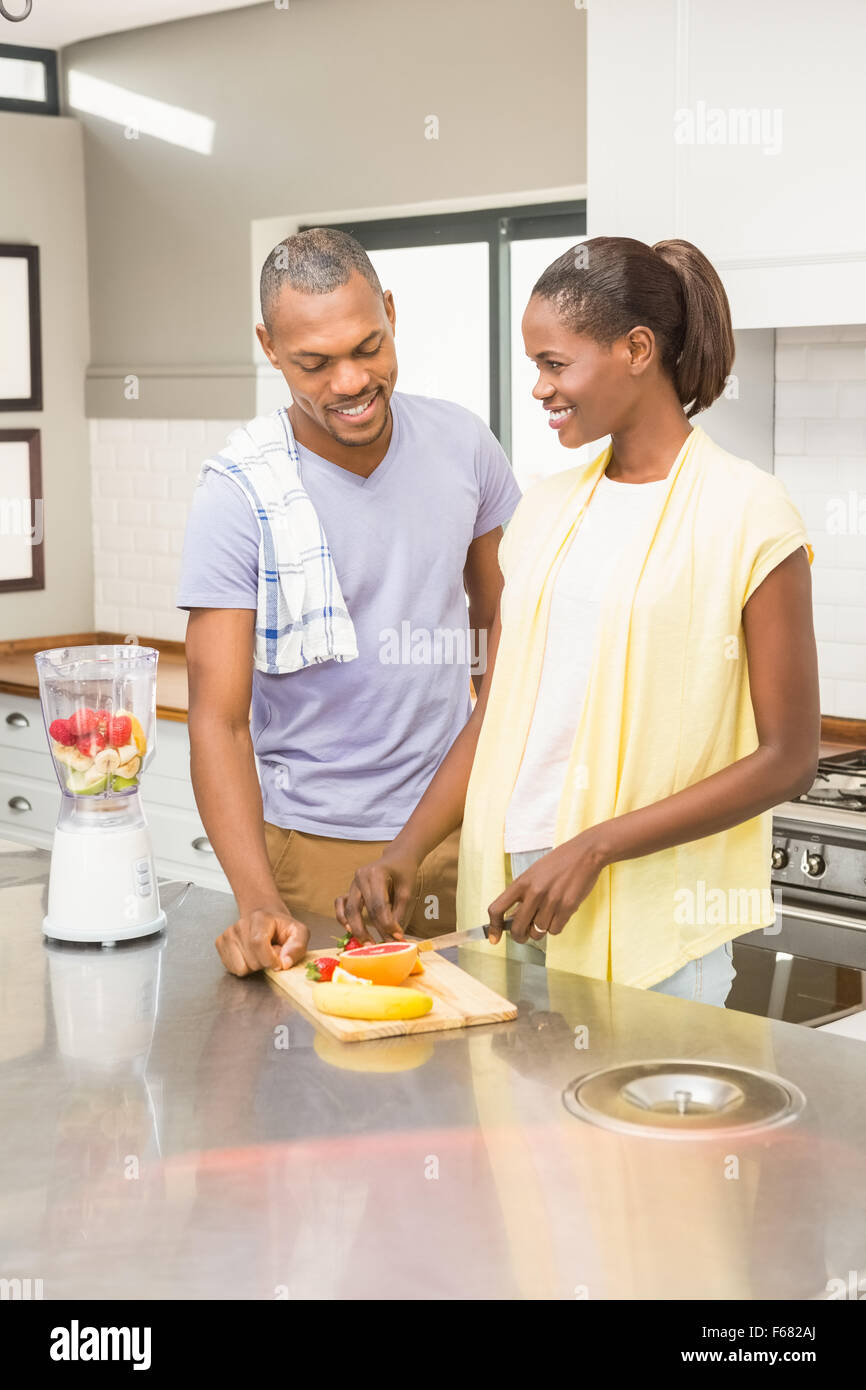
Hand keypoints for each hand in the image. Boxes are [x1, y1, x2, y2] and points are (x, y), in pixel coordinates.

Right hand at [215, 905, 308, 975]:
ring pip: (240, 968)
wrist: (264, 918)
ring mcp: (228, 934)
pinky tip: (250, 955)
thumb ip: (297, 946)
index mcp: (260, 918)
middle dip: (264, 963)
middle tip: (270, 952)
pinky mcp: (221, 943)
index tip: (278, 963)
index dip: (270, 959)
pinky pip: (232, 969)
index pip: (258, 944)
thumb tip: (285, 962)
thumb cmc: (281, 927)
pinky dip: (243, 967)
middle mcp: (240, 925)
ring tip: (260, 954)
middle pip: (251, 960)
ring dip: (253, 966)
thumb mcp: (299, 932)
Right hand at [335, 848, 420, 941]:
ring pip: (350, 909)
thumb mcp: (407, 890)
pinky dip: (343, 917)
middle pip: (362, 909)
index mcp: (375, 873)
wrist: (397, 857)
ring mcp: (353, 883)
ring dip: (356, 928)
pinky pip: (341, 904)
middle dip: (369, 930)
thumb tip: (395, 937)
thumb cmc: (404, 872)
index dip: (386, 923)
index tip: (397, 937)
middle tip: (378, 947)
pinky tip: (350, 929)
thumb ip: (399, 912)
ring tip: (366, 943)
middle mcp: (360, 877)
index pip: (378, 904)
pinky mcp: (350, 889)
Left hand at [487, 833, 607, 944]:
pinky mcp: (568, 907)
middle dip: (520, 936)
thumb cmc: (559, 863)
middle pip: (517, 929)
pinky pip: (555, 930)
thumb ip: (522, 895)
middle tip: (524, 935)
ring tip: (548, 915)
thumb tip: (512, 918)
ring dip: (541, 929)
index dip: (493, 927)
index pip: (497, 908)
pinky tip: (559, 913)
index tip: (494, 938)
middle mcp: (534, 892)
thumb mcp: (534, 874)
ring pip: (538, 932)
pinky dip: (556, 927)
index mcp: (522, 882)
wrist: (586, 853)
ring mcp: (551, 901)